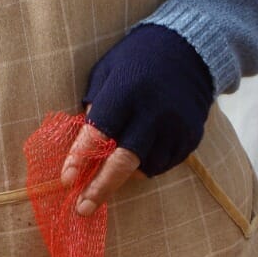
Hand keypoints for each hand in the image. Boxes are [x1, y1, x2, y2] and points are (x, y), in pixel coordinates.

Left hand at [71, 23, 215, 216]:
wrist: (189, 48)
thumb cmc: (136, 59)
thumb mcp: (107, 73)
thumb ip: (96, 108)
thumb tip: (84, 147)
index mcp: (127, 91)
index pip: (99, 134)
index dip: (80, 159)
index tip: (66, 181)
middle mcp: (153, 112)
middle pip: (124, 162)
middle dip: (100, 188)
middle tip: (83, 208)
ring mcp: (176, 126)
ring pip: (145, 168)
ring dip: (125, 174)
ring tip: (115, 165)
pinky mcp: (191, 135)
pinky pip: (165, 164)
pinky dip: (147, 165)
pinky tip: (141, 152)